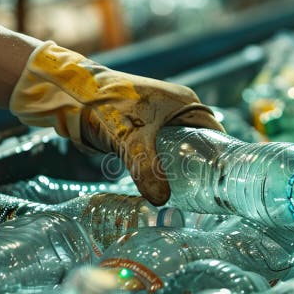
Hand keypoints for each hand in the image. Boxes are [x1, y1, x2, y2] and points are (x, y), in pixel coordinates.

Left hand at [10, 42, 223, 204]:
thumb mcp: (131, 139)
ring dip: (179, 167)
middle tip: (206, 193)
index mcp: (184, 103)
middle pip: (198, 142)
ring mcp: (157, 119)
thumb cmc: (106, 104)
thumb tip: (162, 201)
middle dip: (200, 166)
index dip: (221, 155)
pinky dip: (161, 166)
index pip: (214, 132)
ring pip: (177, 148)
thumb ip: (147, 169)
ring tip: (187, 193)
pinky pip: (158, 151)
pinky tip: (161, 184)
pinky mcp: (140, 129)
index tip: (224, 179)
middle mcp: (175, 109)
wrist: (69, 93)